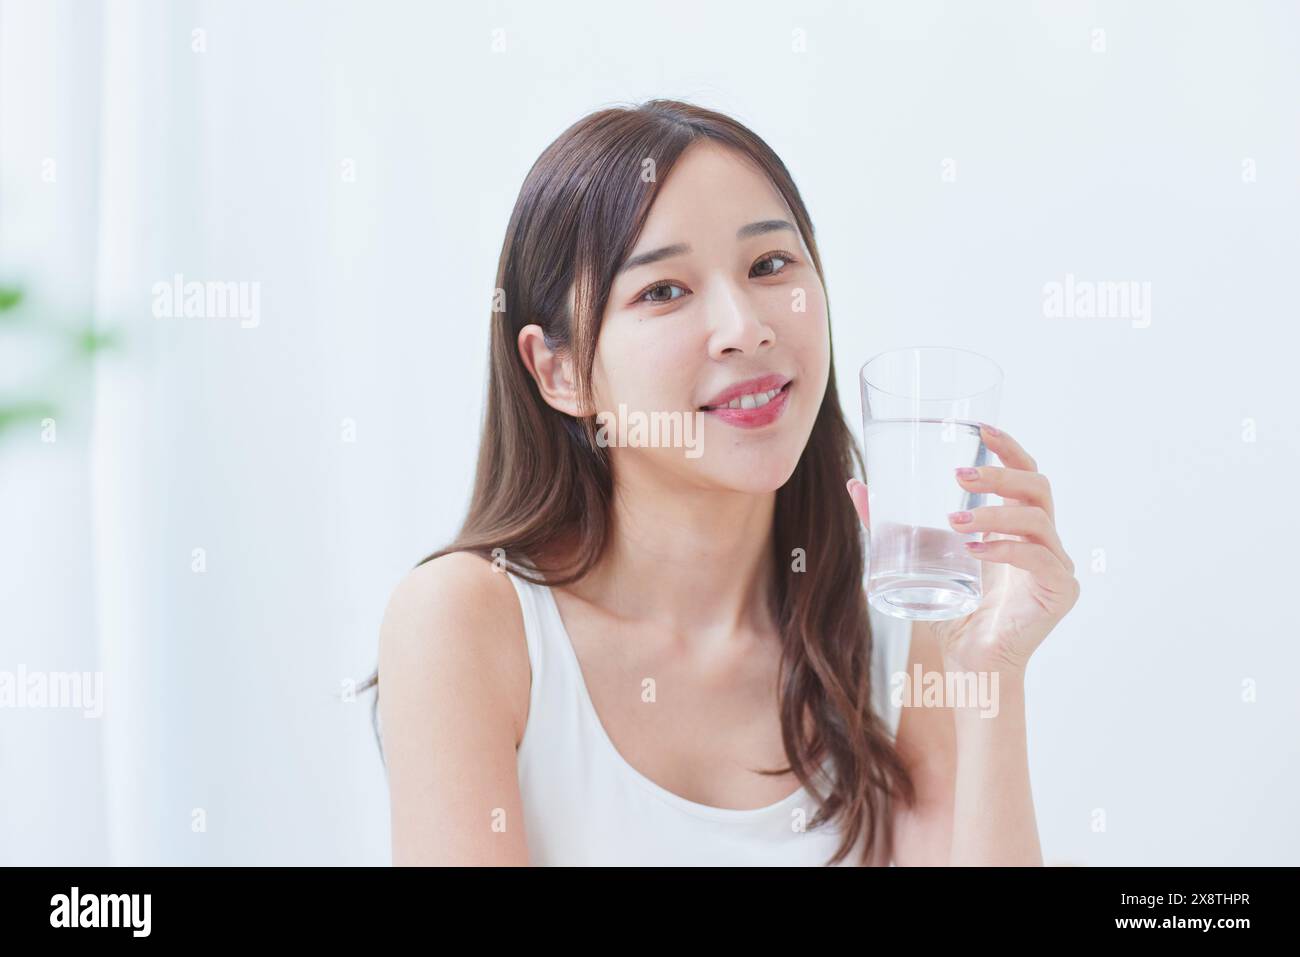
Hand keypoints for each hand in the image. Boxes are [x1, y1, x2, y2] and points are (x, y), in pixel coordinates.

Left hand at [846, 423, 1078, 676]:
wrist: (970, 664)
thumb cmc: (952, 611)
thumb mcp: (919, 557)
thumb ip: (891, 525)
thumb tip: (856, 486)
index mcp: (1019, 525)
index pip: (1026, 472)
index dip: (1009, 447)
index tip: (980, 428)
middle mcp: (1045, 539)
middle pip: (1038, 486)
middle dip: (999, 474)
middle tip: (958, 476)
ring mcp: (1057, 564)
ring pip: (1037, 518)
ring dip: (994, 513)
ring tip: (954, 521)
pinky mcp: (1060, 591)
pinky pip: (1039, 558)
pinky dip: (1006, 550)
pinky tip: (974, 552)